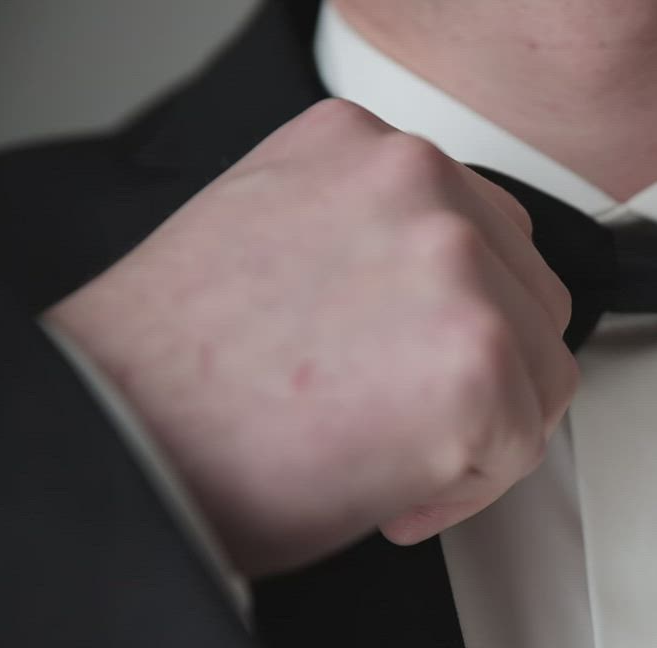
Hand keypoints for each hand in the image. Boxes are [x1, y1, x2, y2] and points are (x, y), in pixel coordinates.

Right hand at [46, 99, 577, 574]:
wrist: (117, 442)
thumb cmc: (173, 371)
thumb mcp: (274, 238)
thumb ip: (367, 237)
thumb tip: (439, 299)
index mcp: (362, 145)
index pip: (481, 230)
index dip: (455, 317)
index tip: (417, 361)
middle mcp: (416, 183)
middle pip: (526, 292)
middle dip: (482, 369)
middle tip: (412, 419)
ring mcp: (453, 262)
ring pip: (539, 366)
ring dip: (481, 425)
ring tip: (394, 455)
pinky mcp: (475, 356)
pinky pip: (520, 442)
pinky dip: (467, 486)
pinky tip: (391, 492)